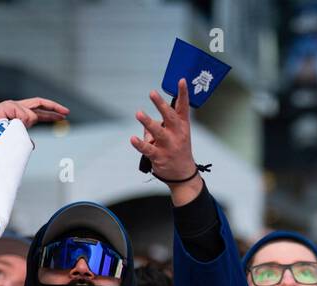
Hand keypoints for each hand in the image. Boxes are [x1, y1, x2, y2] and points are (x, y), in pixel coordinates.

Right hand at [0, 97, 68, 157]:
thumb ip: (23, 138)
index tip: (64, 115)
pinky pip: (23, 115)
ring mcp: (12, 106)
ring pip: (31, 115)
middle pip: (39, 105)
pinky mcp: (8, 106)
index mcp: (18, 115)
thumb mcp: (12, 139)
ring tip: (13, 129)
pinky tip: (11, 124)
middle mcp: (16, 108)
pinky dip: (21, 121)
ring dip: (27, 124)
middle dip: (54, 108)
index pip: (38, 111)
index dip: (52, 112)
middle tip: (66, 112)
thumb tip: (33, 144)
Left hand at [130, 78, 202, 205]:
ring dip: (148, 123)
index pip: (183, 107)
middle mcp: (176, 134)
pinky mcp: (159, 156)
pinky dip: (140, 144)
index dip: (183, 94)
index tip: (181, 80)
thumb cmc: (179, 151)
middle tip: (153, 93)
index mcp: (182, 126)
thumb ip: (162, 125)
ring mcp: (168, 146)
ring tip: (139, 113)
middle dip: (161, 105)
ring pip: (158, 132)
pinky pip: (148, 149)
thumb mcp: (177, 135)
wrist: (183, 174)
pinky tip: (133, 139)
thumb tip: (147, 123)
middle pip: (169, 117)